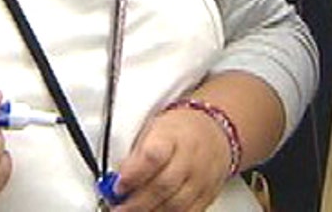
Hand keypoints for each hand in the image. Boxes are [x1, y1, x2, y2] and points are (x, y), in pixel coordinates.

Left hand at [110, 105, 231, 211]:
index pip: (153, 156)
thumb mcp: (153, 129)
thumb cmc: (180, 129)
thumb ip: (136, 154)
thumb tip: (117, 177)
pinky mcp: (208, 195)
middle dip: (136, 202)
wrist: (214, 131)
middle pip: (163, 186)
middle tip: (118, 208)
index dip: (133, 174)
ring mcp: (201, 179)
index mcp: (173, 136)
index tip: (116, 185)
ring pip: (175, 205)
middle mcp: (190, 158)